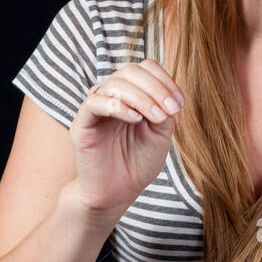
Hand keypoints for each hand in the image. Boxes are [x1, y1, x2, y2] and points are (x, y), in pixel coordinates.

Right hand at [68, 60, 184, 216]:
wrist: (117, 193)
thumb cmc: (138, 163)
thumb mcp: (160, 134)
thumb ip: (164, 110)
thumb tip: (169, 93)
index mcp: (130, 94)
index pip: (145, 68)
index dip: (164, 80)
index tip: (179, 105)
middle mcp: (111, 95)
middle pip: (130, 70)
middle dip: (156, 87)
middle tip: (171, 110)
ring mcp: (95, 108)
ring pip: (114, 83)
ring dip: (142, 97)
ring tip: (157, 118)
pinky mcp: (81, 124)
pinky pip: (95, 103)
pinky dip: (118, 106)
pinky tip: (135, 119)